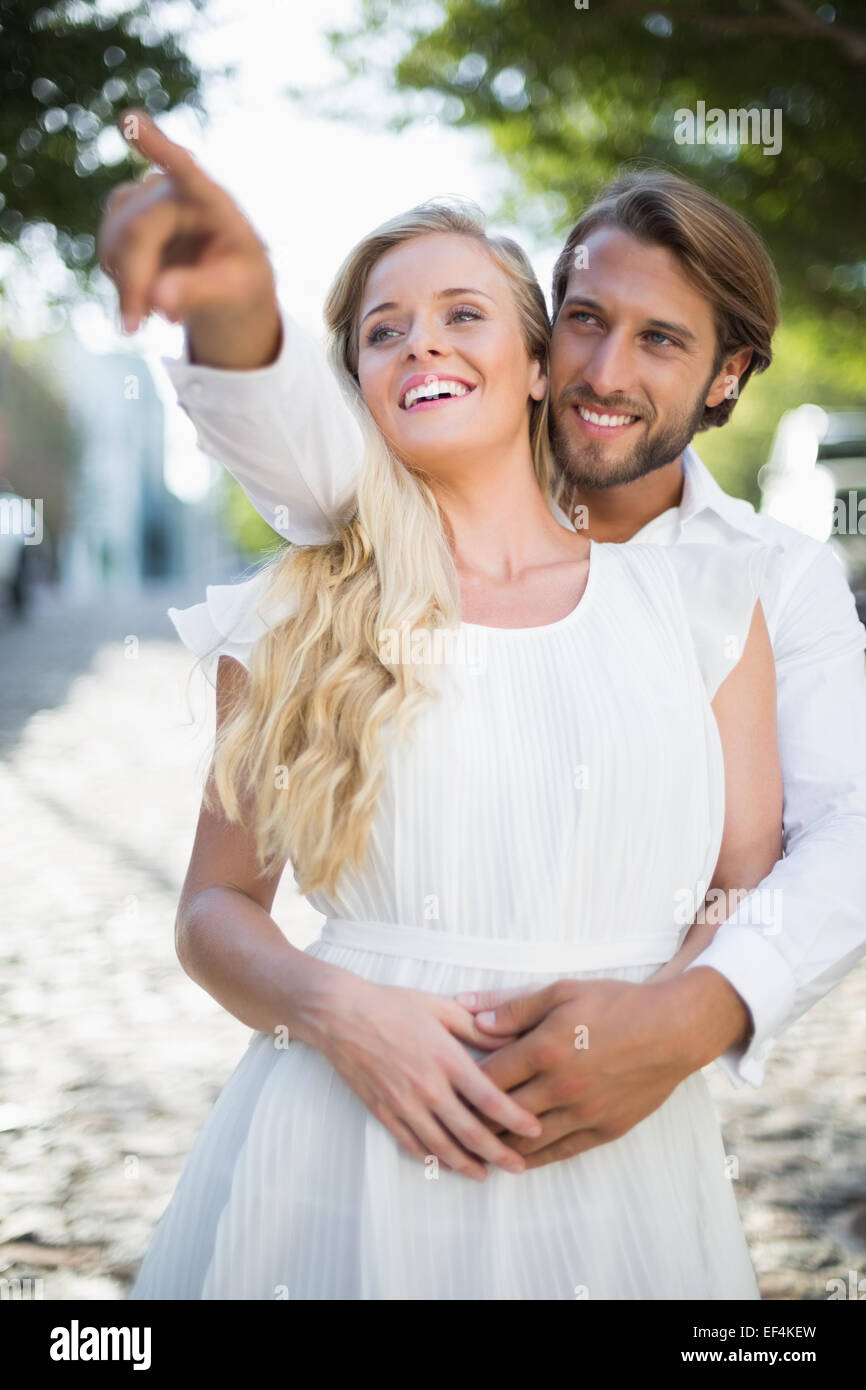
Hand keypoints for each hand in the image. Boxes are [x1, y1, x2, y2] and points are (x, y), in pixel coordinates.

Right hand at [97, 107, 280, 367]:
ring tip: (156, 313)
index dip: (156, 146)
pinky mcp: (125, 213)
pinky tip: (146, 293)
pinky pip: (109, 249)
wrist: (229, 279)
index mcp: (213, 199)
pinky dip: (122, 280)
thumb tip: (157, 301)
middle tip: (134, 330)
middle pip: (135, 232)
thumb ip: (200, 293)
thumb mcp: (234, 292)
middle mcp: (174, 188)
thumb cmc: (241, 279)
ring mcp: (146, 196)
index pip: (185, 168)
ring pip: (115, 241)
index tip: (131, 122)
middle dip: (132, 283)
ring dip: (126, 285)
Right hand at [308, 976, 542, 1181]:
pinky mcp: (382, 1111)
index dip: (515, 1119)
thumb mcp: (440, 1007)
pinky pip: (411, 1144)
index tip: (535, 1130)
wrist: (339, 1014)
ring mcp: (402, 1103)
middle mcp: (426, 1087)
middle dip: (498, 1154)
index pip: (489, 1098)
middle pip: (469, 1132)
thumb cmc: (391, 1005)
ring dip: (466, 1165)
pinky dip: (431, 1159)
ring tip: (485, 1174)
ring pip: (440, 1146)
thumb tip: (512, 1038)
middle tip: (519, 1166)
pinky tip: (445, 1164)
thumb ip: (477, 1028)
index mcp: (445, 1058)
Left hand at [454, 975, 709, 1169]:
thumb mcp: (561, 992)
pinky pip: (560, 1152)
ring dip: (498, 1146)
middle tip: (450, 1123)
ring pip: (527, 1141)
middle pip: (502, 1114)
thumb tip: (470, 1014)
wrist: (673, 1030)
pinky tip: (517, 1158)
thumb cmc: (616, 1004)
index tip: (444, 1088)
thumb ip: (512, 1006)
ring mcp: (584, 1113)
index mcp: (546, 1049)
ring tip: (475, 1147)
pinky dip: (533, 1158)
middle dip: (473, 1120)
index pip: (489, 1077)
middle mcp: (561, 1087)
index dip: (462, 1085)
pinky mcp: (604, 1130)